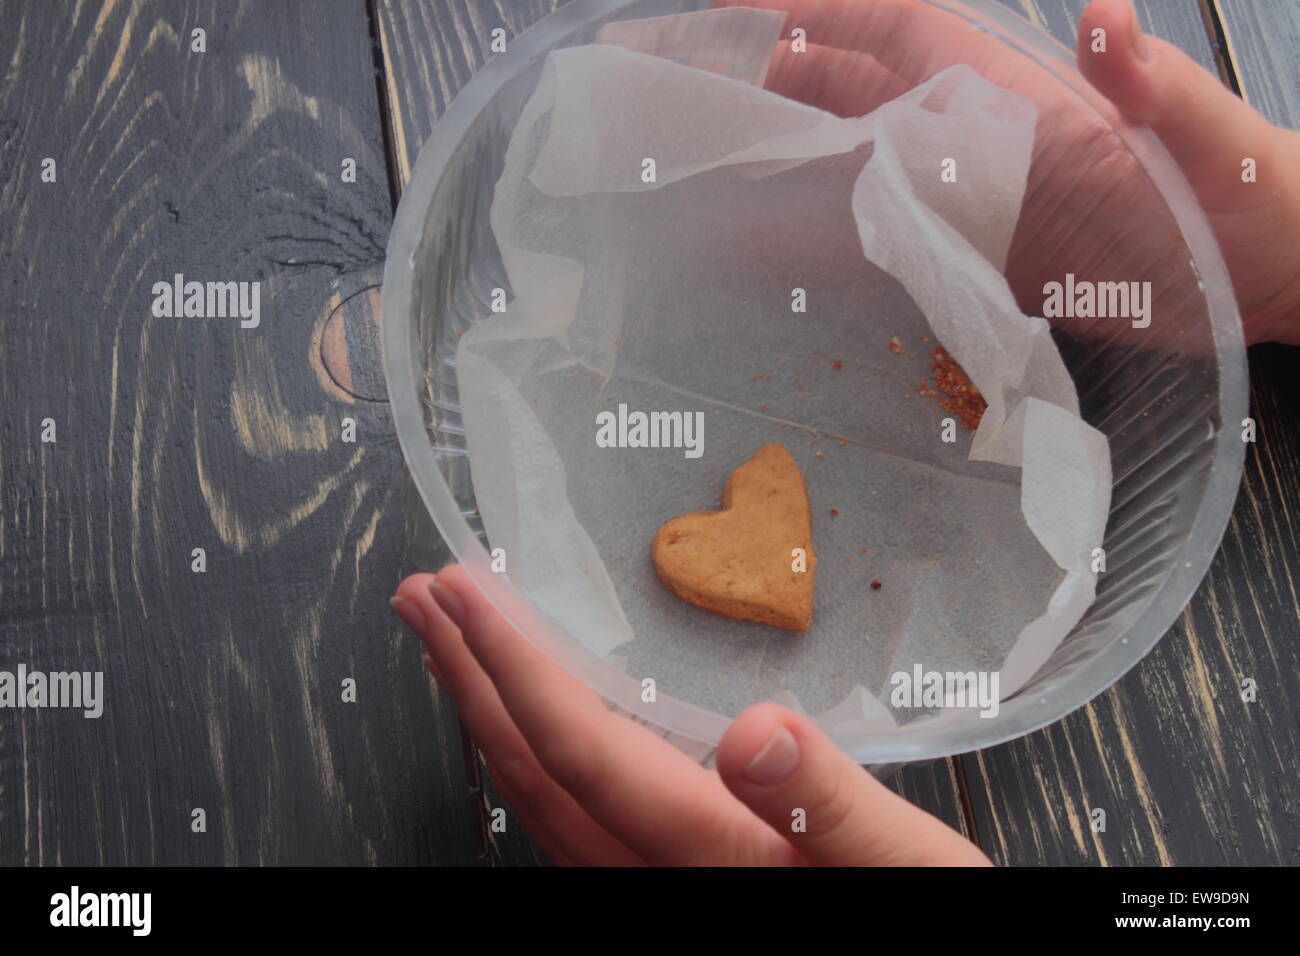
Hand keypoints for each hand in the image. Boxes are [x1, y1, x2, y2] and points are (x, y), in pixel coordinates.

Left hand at [391, 567, 991, 865]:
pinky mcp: (662, 881)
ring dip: (486, 712)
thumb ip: (831, 804)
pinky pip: (567, 819)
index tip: (463, 591)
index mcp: (711, 853)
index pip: (583, 750)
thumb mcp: (907, 862)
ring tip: (448, 644)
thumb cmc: (921, 908)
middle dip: (470, 677)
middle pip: (536, 773)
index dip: (514, 666)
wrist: (916, 938)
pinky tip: (526, 724)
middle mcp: (656, 875)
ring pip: (539, 801)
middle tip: (420, 598)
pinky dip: (529, 757)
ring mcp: (649, 884)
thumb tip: (757, 733)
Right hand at [719, 0, 1299, 344]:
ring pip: (844, 166)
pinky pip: (870, 243)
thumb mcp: (1203, 144)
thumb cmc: (1242, 200)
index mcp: (1008, 85)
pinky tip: (758, 256)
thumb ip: (1152, 88)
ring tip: (692, 174)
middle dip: (759, 82)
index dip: (805, 11)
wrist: (1261, 281)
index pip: (885, 25)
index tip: (722, 13)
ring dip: (772, 165)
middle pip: (841, 88)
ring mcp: (961, 195)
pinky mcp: (967, 256)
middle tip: (673, 96)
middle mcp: (966, 132)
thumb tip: (1105, 14)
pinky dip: (811, 246)